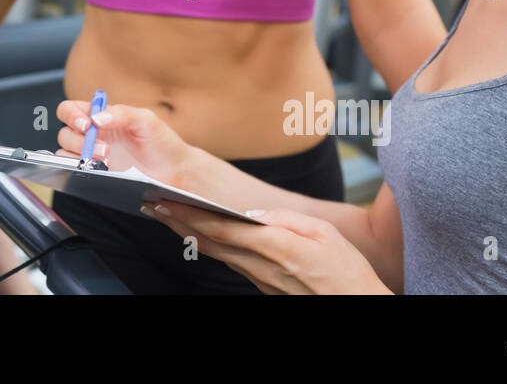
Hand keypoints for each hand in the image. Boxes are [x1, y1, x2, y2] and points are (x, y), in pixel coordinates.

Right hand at [54, 100, 192, 186]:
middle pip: (64, 132)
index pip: (71, 110)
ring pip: (64, 152)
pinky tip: (99, 170)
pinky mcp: (94, 174)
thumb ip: (121, 113)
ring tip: (104, 160)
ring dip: (79, 155)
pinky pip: (73, 171)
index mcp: (102, 117)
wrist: (174, 172)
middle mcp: (93, 135)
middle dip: (79, 140)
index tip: (86, 124)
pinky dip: (78, 170)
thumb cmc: (162, 142)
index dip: (71, 115)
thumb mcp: (145, 119)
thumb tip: (96, 118)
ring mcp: (92, 156)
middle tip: (102, 147)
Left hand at [142, 203, 391, 293]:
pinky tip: (198, 233)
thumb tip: (253, 214)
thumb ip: (286, 220)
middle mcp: (261, 266)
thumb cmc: (347, 270)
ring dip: (187, 232)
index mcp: (276, 247)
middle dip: (177, 221)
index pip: (221, 228)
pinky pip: (228, 261)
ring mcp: (259, 279)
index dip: (189, 214)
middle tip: (150, 203)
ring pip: (215, 252)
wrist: (356, 306)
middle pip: (209, 241)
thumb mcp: (324, 234)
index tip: (165, 200)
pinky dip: (208, 244)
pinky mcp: (262, 285)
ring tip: (165, 214)